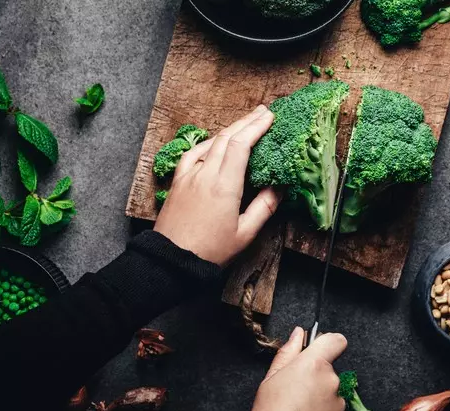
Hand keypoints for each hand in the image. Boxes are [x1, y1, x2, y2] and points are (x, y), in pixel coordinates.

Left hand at [154, 105, 280, 266]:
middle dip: (246, 121)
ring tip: (245, 123)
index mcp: (224, 186)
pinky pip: (192, 153)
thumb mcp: (245, 234)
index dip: (256, 127)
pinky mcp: (178, 182)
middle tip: (263, 111)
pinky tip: (214, 142)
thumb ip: (264, 207)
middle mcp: (205, 175)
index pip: (241, 145)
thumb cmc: (210, 251)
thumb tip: (279, 188)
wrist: (170, 260)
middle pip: (226, 137)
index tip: (270, 116)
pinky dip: (207, 143)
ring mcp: (188, 176)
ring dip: (229, 129)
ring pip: (210, 142)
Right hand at [252, 327, 346, 410]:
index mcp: (314, 364)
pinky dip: (323, 406)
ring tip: (300, 402)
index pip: (336, 341)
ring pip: (331, 386)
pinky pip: (333, 403)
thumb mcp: (272, 376)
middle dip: (317, 373)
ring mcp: (337, 399)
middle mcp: (330, 379)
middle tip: (297, 385)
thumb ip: (289, 352)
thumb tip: (298, 334)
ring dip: (320, 391)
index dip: (328, 342)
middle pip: (330, 367)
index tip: (318, 349)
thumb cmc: (271, 410)